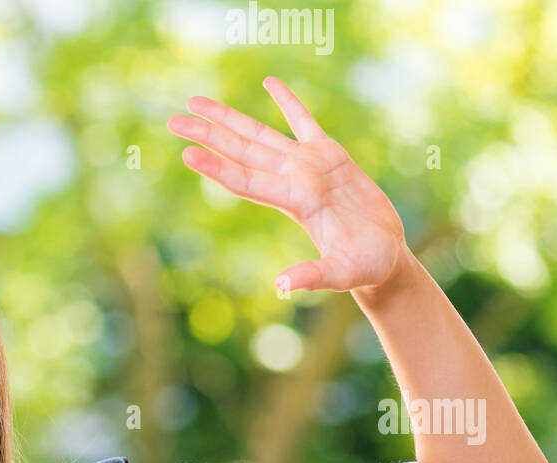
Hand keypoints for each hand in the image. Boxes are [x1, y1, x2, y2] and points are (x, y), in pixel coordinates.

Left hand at [166, 76, 407, 294]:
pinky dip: (287, 101)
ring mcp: (308, 166)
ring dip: (229, 118)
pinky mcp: (330, 155)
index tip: (186, 152)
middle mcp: (292, 180)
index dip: (216, 167)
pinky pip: (303, 121)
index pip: (244, 181)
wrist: (383, 258)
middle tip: (174, 119)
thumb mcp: (340, 273)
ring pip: (261, 133)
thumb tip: (281, 286)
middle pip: (241, 152)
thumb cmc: (364, 267)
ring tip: (197, 103)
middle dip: (208, 134)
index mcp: (293, 202)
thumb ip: (311, 277)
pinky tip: (268, 82)